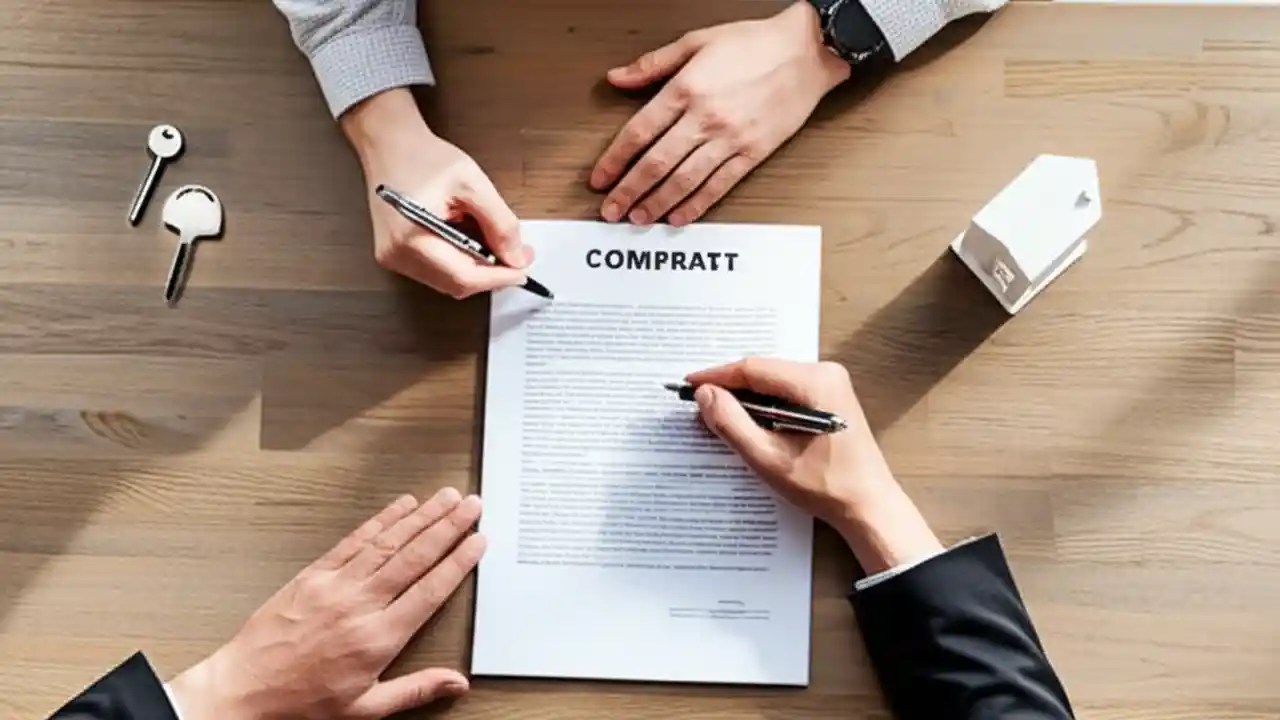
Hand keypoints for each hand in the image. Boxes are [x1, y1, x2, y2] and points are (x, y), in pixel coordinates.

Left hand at [169, 489, 486, 719]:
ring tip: (445, 497)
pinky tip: (400, 507)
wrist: (244, 691)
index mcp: (378, 639)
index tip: (479, 542)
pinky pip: (353, 541)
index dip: (458, 562)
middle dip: (448, 527)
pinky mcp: (313, 575)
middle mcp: (360, 605)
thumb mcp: (366, 708)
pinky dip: (380, 521)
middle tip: (472, 505)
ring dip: (421, 517)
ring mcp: (335, 586)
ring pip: (388, 543)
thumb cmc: (301, 703)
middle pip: (414, 557)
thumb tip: (456, 683)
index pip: (430, 590)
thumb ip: (416, 689)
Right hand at [342, 89, 531, 298]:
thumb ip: (499, 223)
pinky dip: (458, 262)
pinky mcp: (395, 255)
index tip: (521, 270)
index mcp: (412, 237)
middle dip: (490, 274)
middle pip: (456, 284)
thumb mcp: (472, 184)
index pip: (463, 277)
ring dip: (475, 268)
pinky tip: (466, 241)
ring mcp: (393, 257)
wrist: (389, 144)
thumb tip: (516, 256)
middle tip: (514, 254)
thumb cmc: (421, 157)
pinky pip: (435, 272)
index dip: (498, 277)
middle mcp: (397, 254)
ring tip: (488, 240)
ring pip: (447, 282)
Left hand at [590, 2, 849, 226]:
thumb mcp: (697, 41)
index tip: (600, 178)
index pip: (639, 132)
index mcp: (686, 88)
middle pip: (657, 163)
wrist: (806, 51)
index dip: (615, 160)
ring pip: (685, 180)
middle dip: (629, 191)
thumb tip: (617, 77)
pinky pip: (719, 185)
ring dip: (657, 203)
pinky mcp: (753, 153)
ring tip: (638, 218)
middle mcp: (706, 117)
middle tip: (611, 210)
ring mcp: (730, 138)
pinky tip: (679, 216)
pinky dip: (696, 204)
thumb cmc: (755, 43)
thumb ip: (653, 63)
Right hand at [687, 358, 941, 572]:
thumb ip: (732, 423)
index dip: (716, 376)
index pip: (753, 369)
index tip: (689, 385)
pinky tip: (748, 423)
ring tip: (718, 416)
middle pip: (762, 372)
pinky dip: (764, 404)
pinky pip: (786, 391)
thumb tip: (705, 395)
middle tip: (699, 405)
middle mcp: (826, 373)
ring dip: (746, 398)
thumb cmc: (826, 486)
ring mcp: (830, 384)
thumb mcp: (768, 458)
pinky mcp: (830, 397)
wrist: (868, 505)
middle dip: (729, 388)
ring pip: (773, 382)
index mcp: (815, 382)